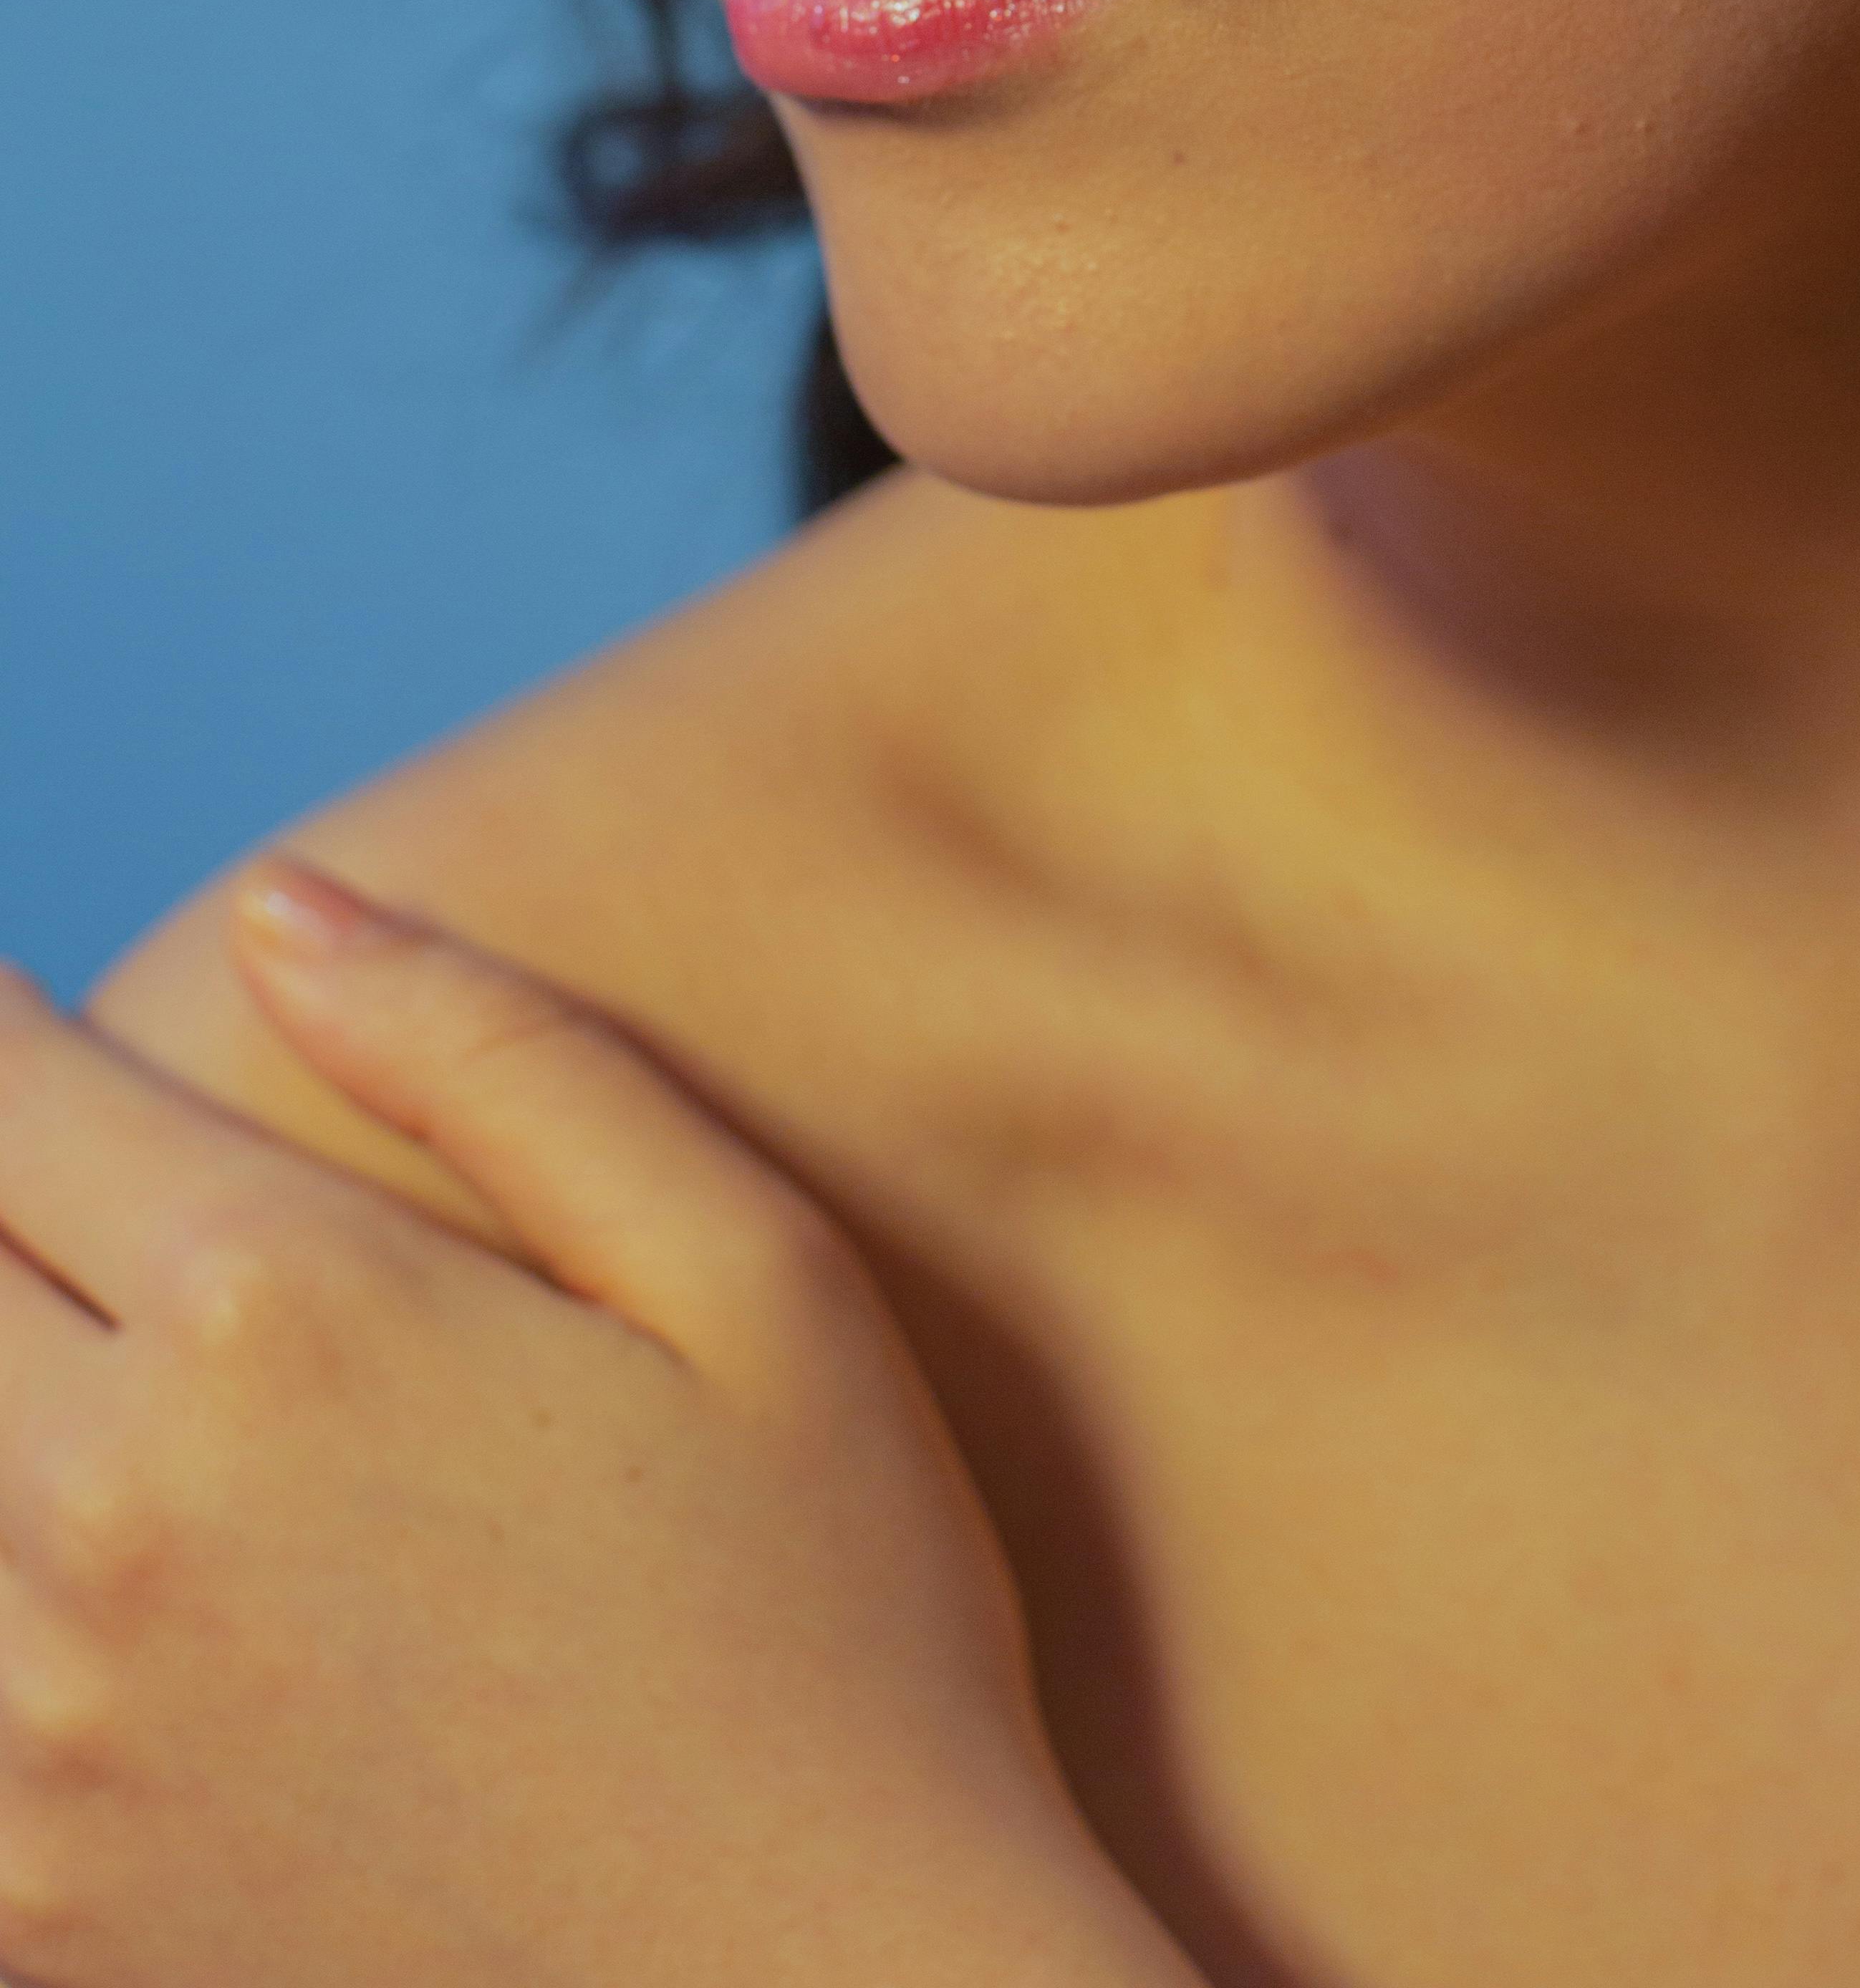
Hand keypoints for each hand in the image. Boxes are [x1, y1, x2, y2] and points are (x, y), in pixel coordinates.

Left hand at [0, 866, 1192, 1987]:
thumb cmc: (842, 1633)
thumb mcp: (754, 1282)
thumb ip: (499, 1059)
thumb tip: (284, 907)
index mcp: (289, 1319)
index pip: (13, 1095)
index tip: (10, 1013)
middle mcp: (118, 1515)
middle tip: (57, 1194)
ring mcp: (48, 1740)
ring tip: (73, 1345)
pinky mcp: (39, 1913)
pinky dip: (6, 1600)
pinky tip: (92, 1579)